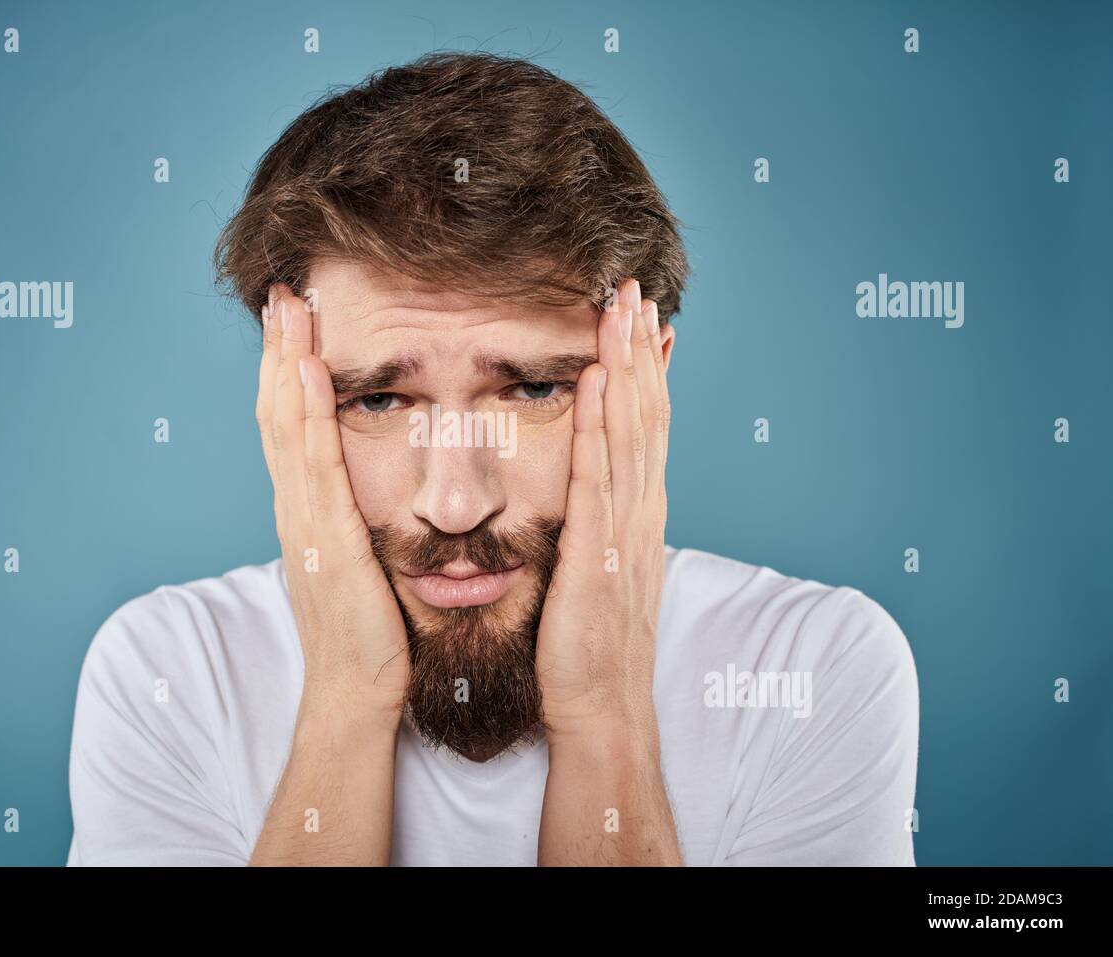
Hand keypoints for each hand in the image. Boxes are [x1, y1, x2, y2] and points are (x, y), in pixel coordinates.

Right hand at [257, 283, 409, 729]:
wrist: (355, 691)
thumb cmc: (366, 632)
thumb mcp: (357, 562)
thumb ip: (352, 523)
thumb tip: (364, 493)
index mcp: (306, 511)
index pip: (289, 427)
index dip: (288, 371)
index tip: (295, 323)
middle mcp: (295, 508)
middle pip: (277, 413)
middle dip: (280, 351)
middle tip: (282, 295)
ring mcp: (304, 521)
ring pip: (286, 426)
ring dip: (287, 363)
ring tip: (290, 310)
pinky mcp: (326, 538)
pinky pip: (315, 464)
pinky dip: (308, 413)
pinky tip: (310, 372)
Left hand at [535, 278, 670, 741]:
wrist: (600, 707)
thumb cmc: (590, 643)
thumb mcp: (601, 568)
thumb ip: (602, 522)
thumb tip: (594, 488)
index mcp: (638, 514)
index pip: (647, 427)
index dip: (645, 371)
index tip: (641, 320)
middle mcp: (640, 512)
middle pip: (646, 415)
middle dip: (639, 349)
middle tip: (634, 289)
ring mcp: (625, 531)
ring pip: (630, 432)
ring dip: (626, 368)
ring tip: (620, 310)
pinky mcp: (598, 555)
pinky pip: (597, 479)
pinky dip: (599, 427)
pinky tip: (593, 383)